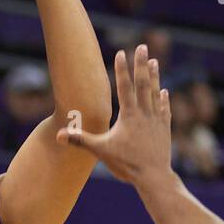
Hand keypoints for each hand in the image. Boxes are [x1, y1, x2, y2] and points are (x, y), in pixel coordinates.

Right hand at [56, 45, 172, 186]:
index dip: (122, 69)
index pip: (124, 87)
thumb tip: (59, 135)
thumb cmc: (126, 164)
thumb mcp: (101, 151)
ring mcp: (156, 121)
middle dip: (141, 64)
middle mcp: (145, 114)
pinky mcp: (164, 130)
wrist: (154, 177)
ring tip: (154, 62)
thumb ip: (80, 140)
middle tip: (143, 46)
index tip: (121, 52)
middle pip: (143, 84)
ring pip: (155, 93)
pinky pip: (164, 110)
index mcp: (129, 116)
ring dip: (154, 77)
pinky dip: (163, 100)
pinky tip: (164, 92)